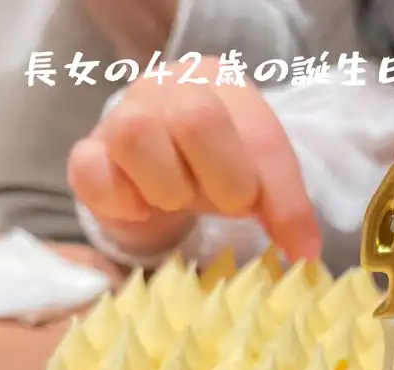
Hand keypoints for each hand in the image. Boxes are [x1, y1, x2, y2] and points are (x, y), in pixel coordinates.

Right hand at [68, 57, 320, 260]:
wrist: (154, 167)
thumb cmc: (212, 170)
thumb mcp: (256, 182)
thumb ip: (281, 208)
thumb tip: (305, 257)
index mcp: (225, 87)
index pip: (262, 138)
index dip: (284, 202)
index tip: (297, 250)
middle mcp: (170, 87)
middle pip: (198, 120)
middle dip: (224, 182)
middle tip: (227, 208)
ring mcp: (121, 114)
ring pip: (137, 136)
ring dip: (169, 188)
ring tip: (178, 201)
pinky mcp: (87, 154)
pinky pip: (92, 171)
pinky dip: (122, 201)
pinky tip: (141, 209)